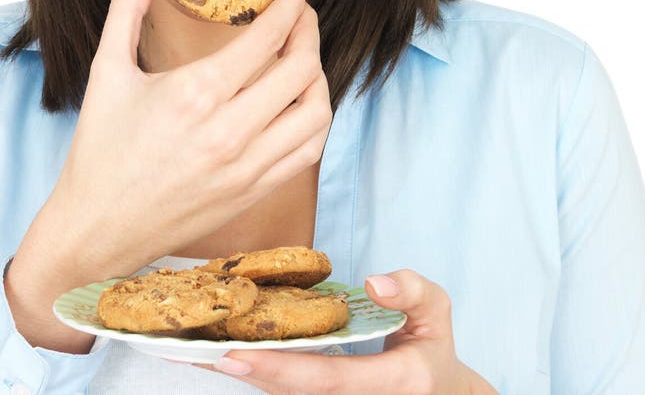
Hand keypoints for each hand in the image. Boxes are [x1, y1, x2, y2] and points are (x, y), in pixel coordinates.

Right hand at [34, 0, 330, 281]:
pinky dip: (314, 118)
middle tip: (300, 13)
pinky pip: (308, 149)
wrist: (95, 231)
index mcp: (195, 94)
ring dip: (317, 75)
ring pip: (316, 111)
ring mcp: (247, 167)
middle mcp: (229, 132)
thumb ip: (129, 6)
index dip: (292, 0)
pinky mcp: (254, 192)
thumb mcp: (107, 70)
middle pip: (303, 69)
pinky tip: (297, 101)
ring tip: (301, 57)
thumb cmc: (98, 149)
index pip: (268, 36)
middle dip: (309, 30)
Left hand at [198, 270, 497, 393]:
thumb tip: (373, 281)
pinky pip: (280, 387)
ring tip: (185, 345)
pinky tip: (213, 347)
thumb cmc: (432, 347)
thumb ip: (412, 291)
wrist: (433, 394)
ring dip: (233, 370)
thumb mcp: (437, 312)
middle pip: (288, 393)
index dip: (280, 369)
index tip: (234, 354)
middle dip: (238, 371)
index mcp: (391, 385)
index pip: (328, 379)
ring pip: (277, 394)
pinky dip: (248, 368)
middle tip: (188, 348)